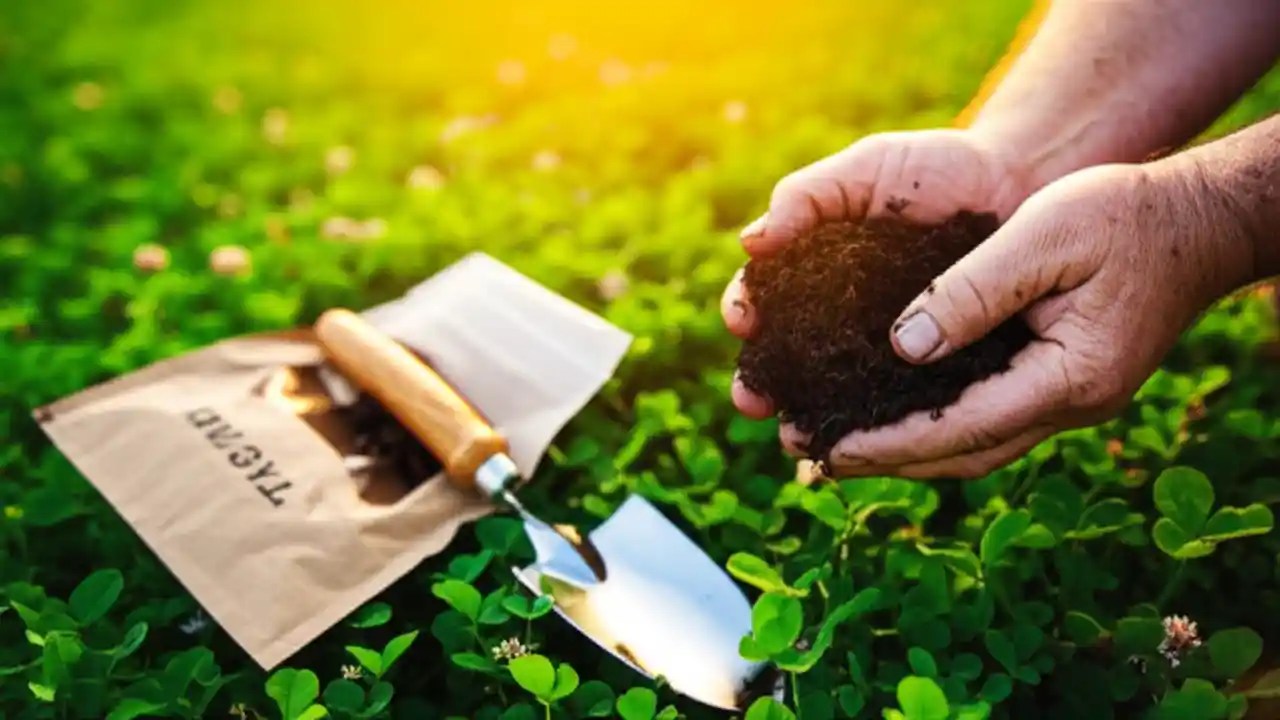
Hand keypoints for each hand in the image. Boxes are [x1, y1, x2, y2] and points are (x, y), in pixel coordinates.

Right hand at [721, 129, 1037, 418]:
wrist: (1018, 183)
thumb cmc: (936, 169)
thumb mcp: (866, 169)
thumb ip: (807, 196)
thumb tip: (751, 243)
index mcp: (812, 267)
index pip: (762, 294)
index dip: (744, 309)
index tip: (742, 322)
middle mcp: (839, 315)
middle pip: (787, 356)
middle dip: (762, 383)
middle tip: (752, 403)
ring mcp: (885, 345)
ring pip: (835, 389)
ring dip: (811, 416)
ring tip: (797, 439)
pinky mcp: (932, 367)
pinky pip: (900, 400)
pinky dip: (879, 424)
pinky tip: (866, 440)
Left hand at [821, 159, 1256, 478]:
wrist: (1193, 221)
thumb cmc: (1124, 215)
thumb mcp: (1044, 234)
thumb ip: (975, 291)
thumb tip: (904, 346)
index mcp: (1070, 376)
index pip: (963, 428)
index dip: (890, 443)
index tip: (828, 449)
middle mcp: (1070, 404)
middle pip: (963, 454)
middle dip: (886, 459)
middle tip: (811, 456)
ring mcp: (1068, 400)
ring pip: (974, 447)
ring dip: (906, 451)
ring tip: (836, 447)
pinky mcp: (1059, 384)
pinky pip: (986, 421)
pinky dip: (936, 427)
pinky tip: (891, 415)